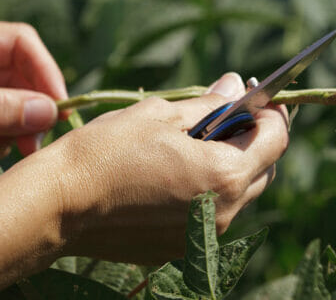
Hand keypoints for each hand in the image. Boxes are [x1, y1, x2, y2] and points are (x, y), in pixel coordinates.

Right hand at [52, 72, 288, 263]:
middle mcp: (223, 213)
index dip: (273, 114)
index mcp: (225, 175)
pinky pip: (209, 215)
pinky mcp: (179, 249)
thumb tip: (238, 86)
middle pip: (263, 170)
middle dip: (254, 139)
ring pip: (238, 195)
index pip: (276, 140)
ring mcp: (202, 237)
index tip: (261, 97)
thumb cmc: (109, 152)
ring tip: (197, 142)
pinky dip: (206, 191)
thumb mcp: (163, 115)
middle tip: (229, 115)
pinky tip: (176, 172)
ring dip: (231, 166)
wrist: (59, 206)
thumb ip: (210, 104)